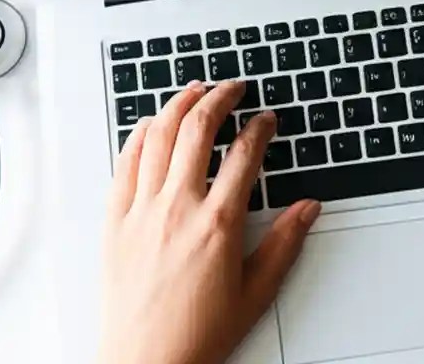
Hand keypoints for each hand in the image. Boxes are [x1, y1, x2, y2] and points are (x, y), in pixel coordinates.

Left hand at [99, 81, 320, 363]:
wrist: (146, 363)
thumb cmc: (197, 334)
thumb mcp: (256, 291)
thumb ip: (284, 243)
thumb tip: (308, 209)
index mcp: (218, 224)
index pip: (244, 155)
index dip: (260, 128)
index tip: (266, 120)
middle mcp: (178, 209)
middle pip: (198, 130)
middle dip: (219, 98)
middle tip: (233, 88)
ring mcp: (142, 211)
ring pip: (159, 137)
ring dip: (178, 104)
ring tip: (194, 90)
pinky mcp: (115, 221)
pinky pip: (126, 163)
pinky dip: (140, 136)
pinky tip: (151, 124)